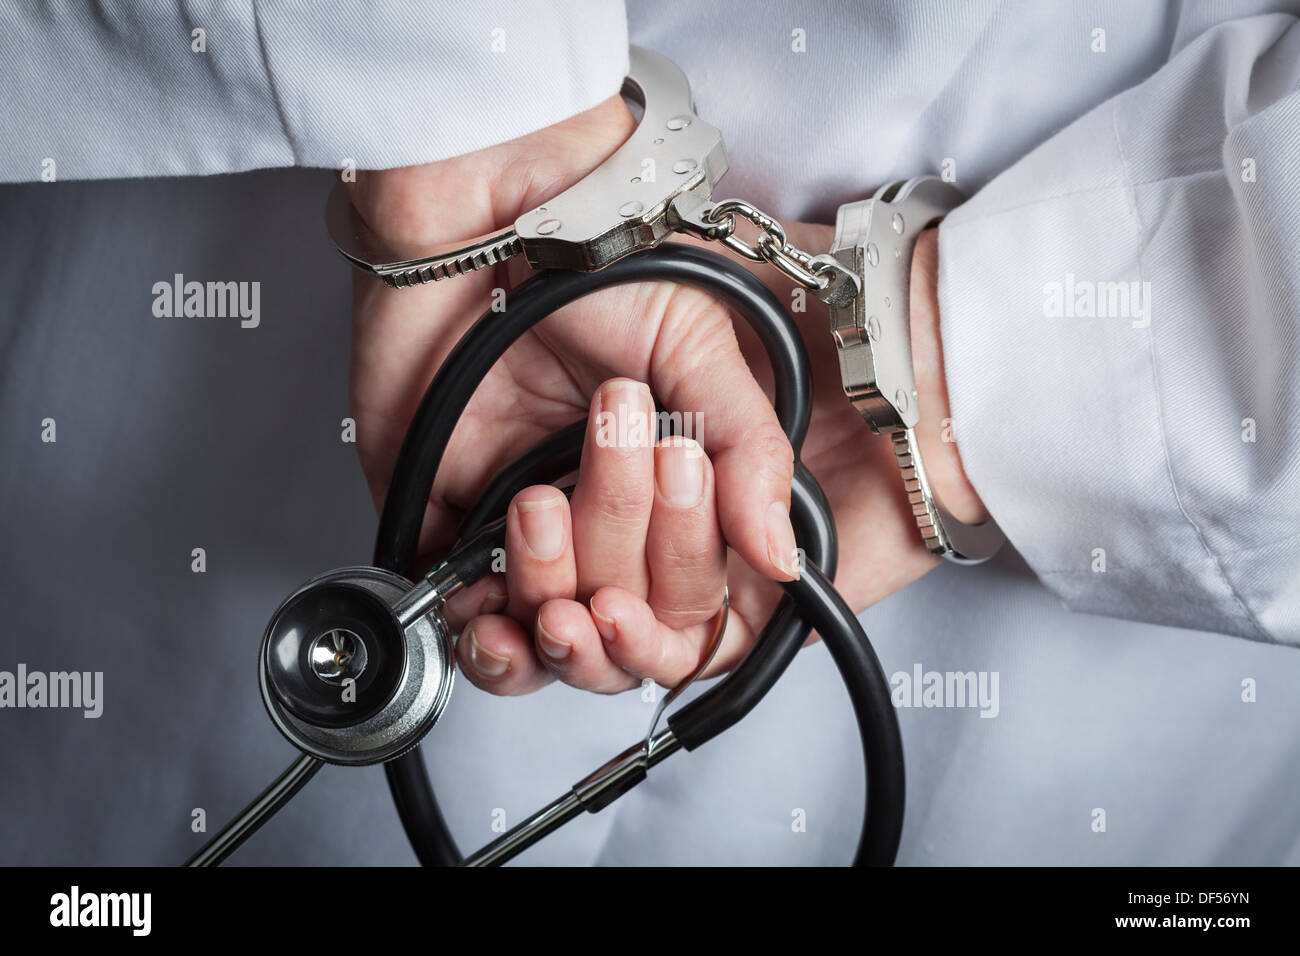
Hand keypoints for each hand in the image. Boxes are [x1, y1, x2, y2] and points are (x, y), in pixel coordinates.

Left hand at [345, 94, 984, 693]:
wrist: (491, 220)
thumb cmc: (600, 267)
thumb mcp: (705, 351)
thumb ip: (751, 453)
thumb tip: (782, 557)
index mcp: (671, 495)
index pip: (692, 600)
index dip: (683, 605)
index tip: (666, 578)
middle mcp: (605, 525)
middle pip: (620, 631)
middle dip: (617, 592)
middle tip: (615, 500)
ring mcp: (528, 532)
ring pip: (549, 639)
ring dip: (548, 603)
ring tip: (541, 505)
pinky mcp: (450, 524)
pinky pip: (466, 622)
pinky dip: (480, 637)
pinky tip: (493, 616)